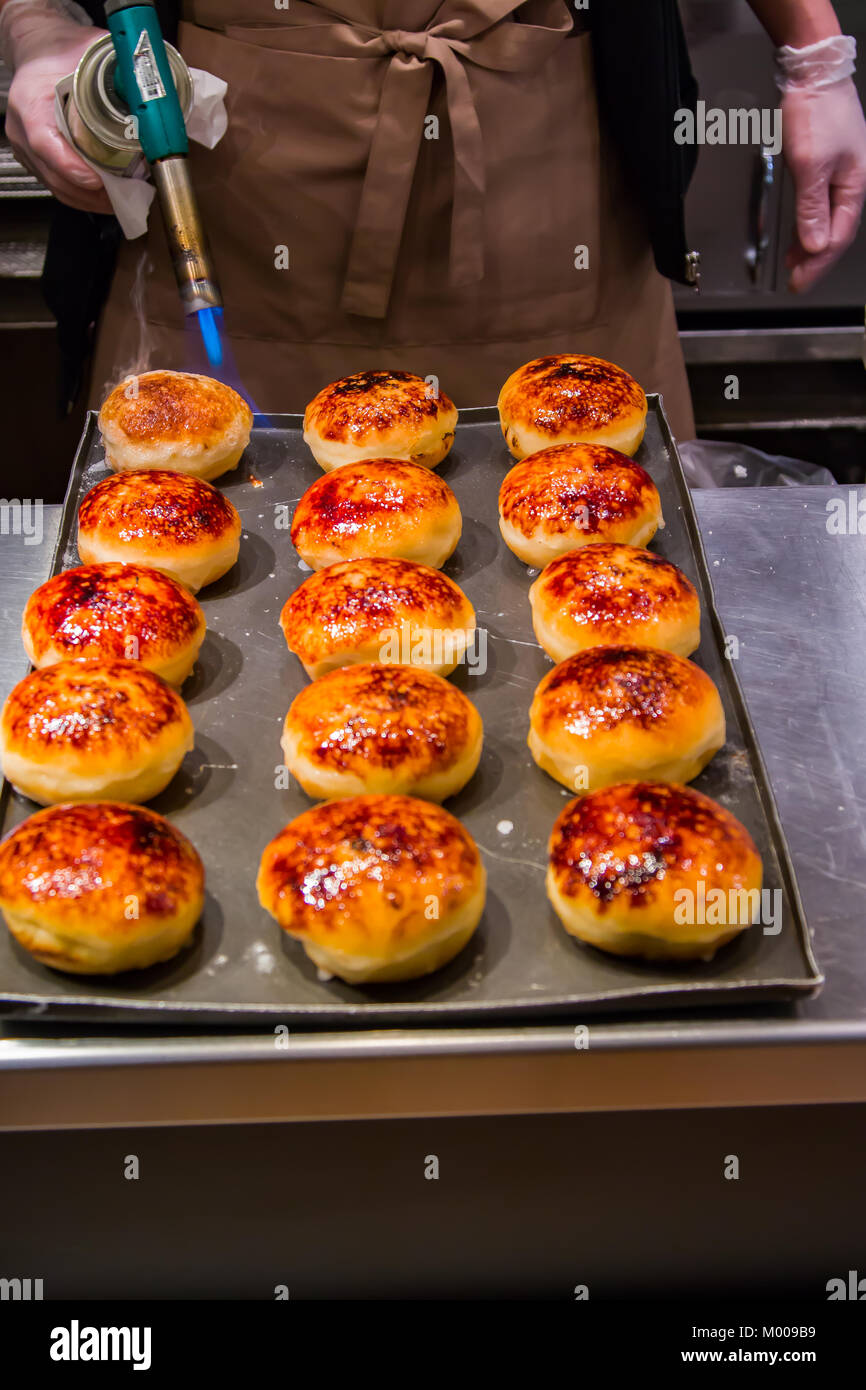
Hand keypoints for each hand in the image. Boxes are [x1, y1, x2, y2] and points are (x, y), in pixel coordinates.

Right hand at [6, 17, 113, 213]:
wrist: (38, 49)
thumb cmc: (58, 50)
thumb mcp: (86, 50)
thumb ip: (114, 67)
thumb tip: (149, 88)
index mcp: (30, 101)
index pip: (45, 143)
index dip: (72, 167)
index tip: (98, 181)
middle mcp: (22, 129)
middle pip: (55, 176)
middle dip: (93, 194)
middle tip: (127, 195)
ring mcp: (26, 148)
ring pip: (58, 188)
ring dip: (92, 200)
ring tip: (124, 199)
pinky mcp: (35, 159)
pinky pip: (59, 186)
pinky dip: (85, 196)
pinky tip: (108, 196)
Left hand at [782, 77, 865, 291]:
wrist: (814, 70)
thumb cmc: (816, 109)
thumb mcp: (809, 164)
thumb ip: (811, 207)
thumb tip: (815, 245)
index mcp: (854, 184)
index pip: (837, 236)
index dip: (818, 264)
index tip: (799, 283)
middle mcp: (850, 182)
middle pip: (835, 232)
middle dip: (816, 261)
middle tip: (797, 283)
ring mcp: (840, 173)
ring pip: (827, 220)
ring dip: (811, 245)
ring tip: (795, 266)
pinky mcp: (826, 164)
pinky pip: (821, 204)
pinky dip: (809, 224)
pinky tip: (800, 235)